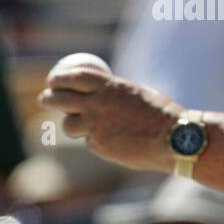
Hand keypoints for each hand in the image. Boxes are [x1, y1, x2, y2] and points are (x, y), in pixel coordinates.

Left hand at [39, 69, 180, 172]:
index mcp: (109, 88)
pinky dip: (97, 140)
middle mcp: (98, 106)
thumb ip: (115, 94)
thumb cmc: (163, 115)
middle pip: (59, 99)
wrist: (175, 140)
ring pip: (69, 125)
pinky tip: (113, 141)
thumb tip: (101, 91)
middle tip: (47, 99)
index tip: (54, 81)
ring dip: (71, 123)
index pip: (73, 77)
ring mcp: (96, 128)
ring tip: (77, 124)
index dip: (60, 78)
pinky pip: (90, 141)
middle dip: (48, 98)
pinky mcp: (99, 146)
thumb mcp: (137, 94)